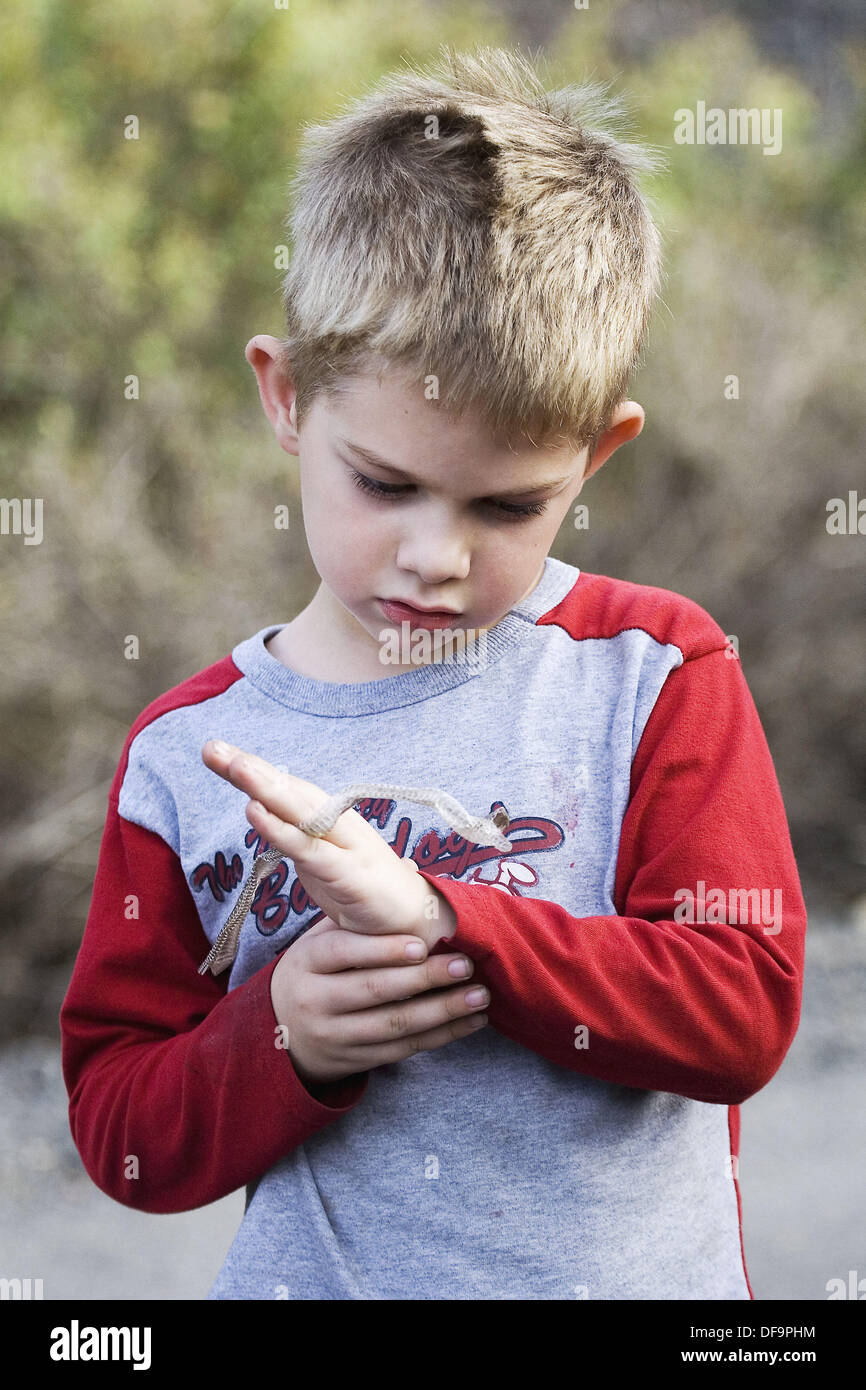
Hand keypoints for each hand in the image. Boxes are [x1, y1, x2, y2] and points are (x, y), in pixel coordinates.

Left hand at [201, 740, 455, 944]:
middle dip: (250, 769)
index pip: (288, 789)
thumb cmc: (366, 892)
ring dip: (265, 788)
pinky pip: (310, 850)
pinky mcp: (351, 873)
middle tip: (212, 748)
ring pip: (300, 812)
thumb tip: (265, 814)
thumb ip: (297, 837)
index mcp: (331, 821)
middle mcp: (339, 824)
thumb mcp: (322, 862)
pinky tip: (256, 813)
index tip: (218, 752)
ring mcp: (347, 846)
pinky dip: (282, 831)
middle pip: (290, 790)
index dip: (255, 771)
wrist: (417, 924)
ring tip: (233, 765)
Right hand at [270, 917, 489, 1087]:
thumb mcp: (318, 940)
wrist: (277, 1033)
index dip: (382, 949)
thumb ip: (359, 914)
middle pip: (374, 990)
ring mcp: (334, 1035)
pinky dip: (440, 1036)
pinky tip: (470, 1022)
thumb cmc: (313, 972)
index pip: (343, 953)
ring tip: (479, 996)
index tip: (421, 945)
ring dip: (442, 1011)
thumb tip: (409, 869)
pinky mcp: (355, 1061)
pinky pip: (403, 1051)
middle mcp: (315, 1001)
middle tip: (465, 965)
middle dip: (424, 978)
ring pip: (394, 1025)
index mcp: (306, 962)